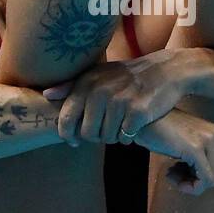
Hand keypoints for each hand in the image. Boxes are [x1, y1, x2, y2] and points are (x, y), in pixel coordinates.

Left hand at [43, 48, 198, 145]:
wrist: (166, 71)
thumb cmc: (128, 76)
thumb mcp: (99, 74)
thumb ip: (71, 85)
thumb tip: (47, 94)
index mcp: (87, 83)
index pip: (66, 119)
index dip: (68, 135)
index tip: (74, 141)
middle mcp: (100, 92)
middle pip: (87, 134)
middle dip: (96, 137)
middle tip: (106, 131)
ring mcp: (119, 102)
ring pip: (106, 138)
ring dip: (113, 137)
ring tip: (121, 126)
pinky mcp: (137, 113)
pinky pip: (124, 138)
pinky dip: (128, 138)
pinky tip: (133, 128)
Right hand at [133, 109, 213, 194]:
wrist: (140, 119)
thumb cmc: (157, 130)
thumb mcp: (185, 142)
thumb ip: (198, 157)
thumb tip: (200, 179)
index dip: (195, 175)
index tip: (177, 170)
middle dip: (192, 180)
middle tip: (171, 174)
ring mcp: (208, 141)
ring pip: (210, 181)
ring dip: (188, 183)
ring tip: (170, 173)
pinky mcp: (196, 149)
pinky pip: (203, 181)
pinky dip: (188, 186)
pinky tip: (170, 175)